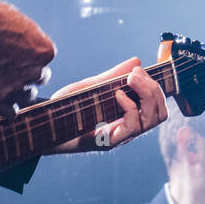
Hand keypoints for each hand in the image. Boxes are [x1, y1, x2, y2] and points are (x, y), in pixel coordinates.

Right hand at [0, 0, 55, 109]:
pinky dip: (7, 109)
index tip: (21, 54)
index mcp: (45, 51)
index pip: (45, 61)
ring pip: (27, 97)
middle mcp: (36, 71)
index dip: (32, 57)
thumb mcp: (20, 23)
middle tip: (13, 67)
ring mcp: (17, 85)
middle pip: (39, 79)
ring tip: (6, 82)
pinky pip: (10, 112)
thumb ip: (29, 39)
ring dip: (19, 92)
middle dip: (28, 74)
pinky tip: (1, 101)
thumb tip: (27, 43)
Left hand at [49, 58, 168, 151]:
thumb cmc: (65, 109)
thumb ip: (113, 76)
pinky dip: (129, 107)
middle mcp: (128, 128)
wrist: (43, 126)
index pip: (158, 106)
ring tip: (129, 81)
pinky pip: (131, 127)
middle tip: (135, 75)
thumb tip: (136, 62)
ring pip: (151, 120)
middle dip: (154, 90)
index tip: (140, 71)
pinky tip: (116, 95)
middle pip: (160, 114)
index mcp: (128, 116)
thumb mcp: (92, 87)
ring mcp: (120, 137)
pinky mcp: (108, 142)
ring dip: (145, 95)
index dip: (156, 87)